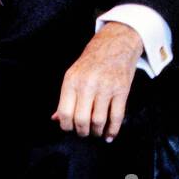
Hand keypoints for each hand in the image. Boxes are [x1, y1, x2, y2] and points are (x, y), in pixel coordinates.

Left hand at [51, 22, 143, 141]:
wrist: (116, 43)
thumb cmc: (93, 61)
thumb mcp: (73, 74)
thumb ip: (65, 98)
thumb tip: (56, 119)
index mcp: (72, 80)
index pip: (64, 113)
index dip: (66, 126)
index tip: (71, 128)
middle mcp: (88, 84)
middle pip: (81, 120)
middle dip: (82, 132)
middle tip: (84, 133)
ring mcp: (106, 87)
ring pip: (99, 121)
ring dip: (97, 132)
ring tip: (96, 132)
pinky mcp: (122, 90)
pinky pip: (117, 116)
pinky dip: (113, 130)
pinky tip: (109, 135)